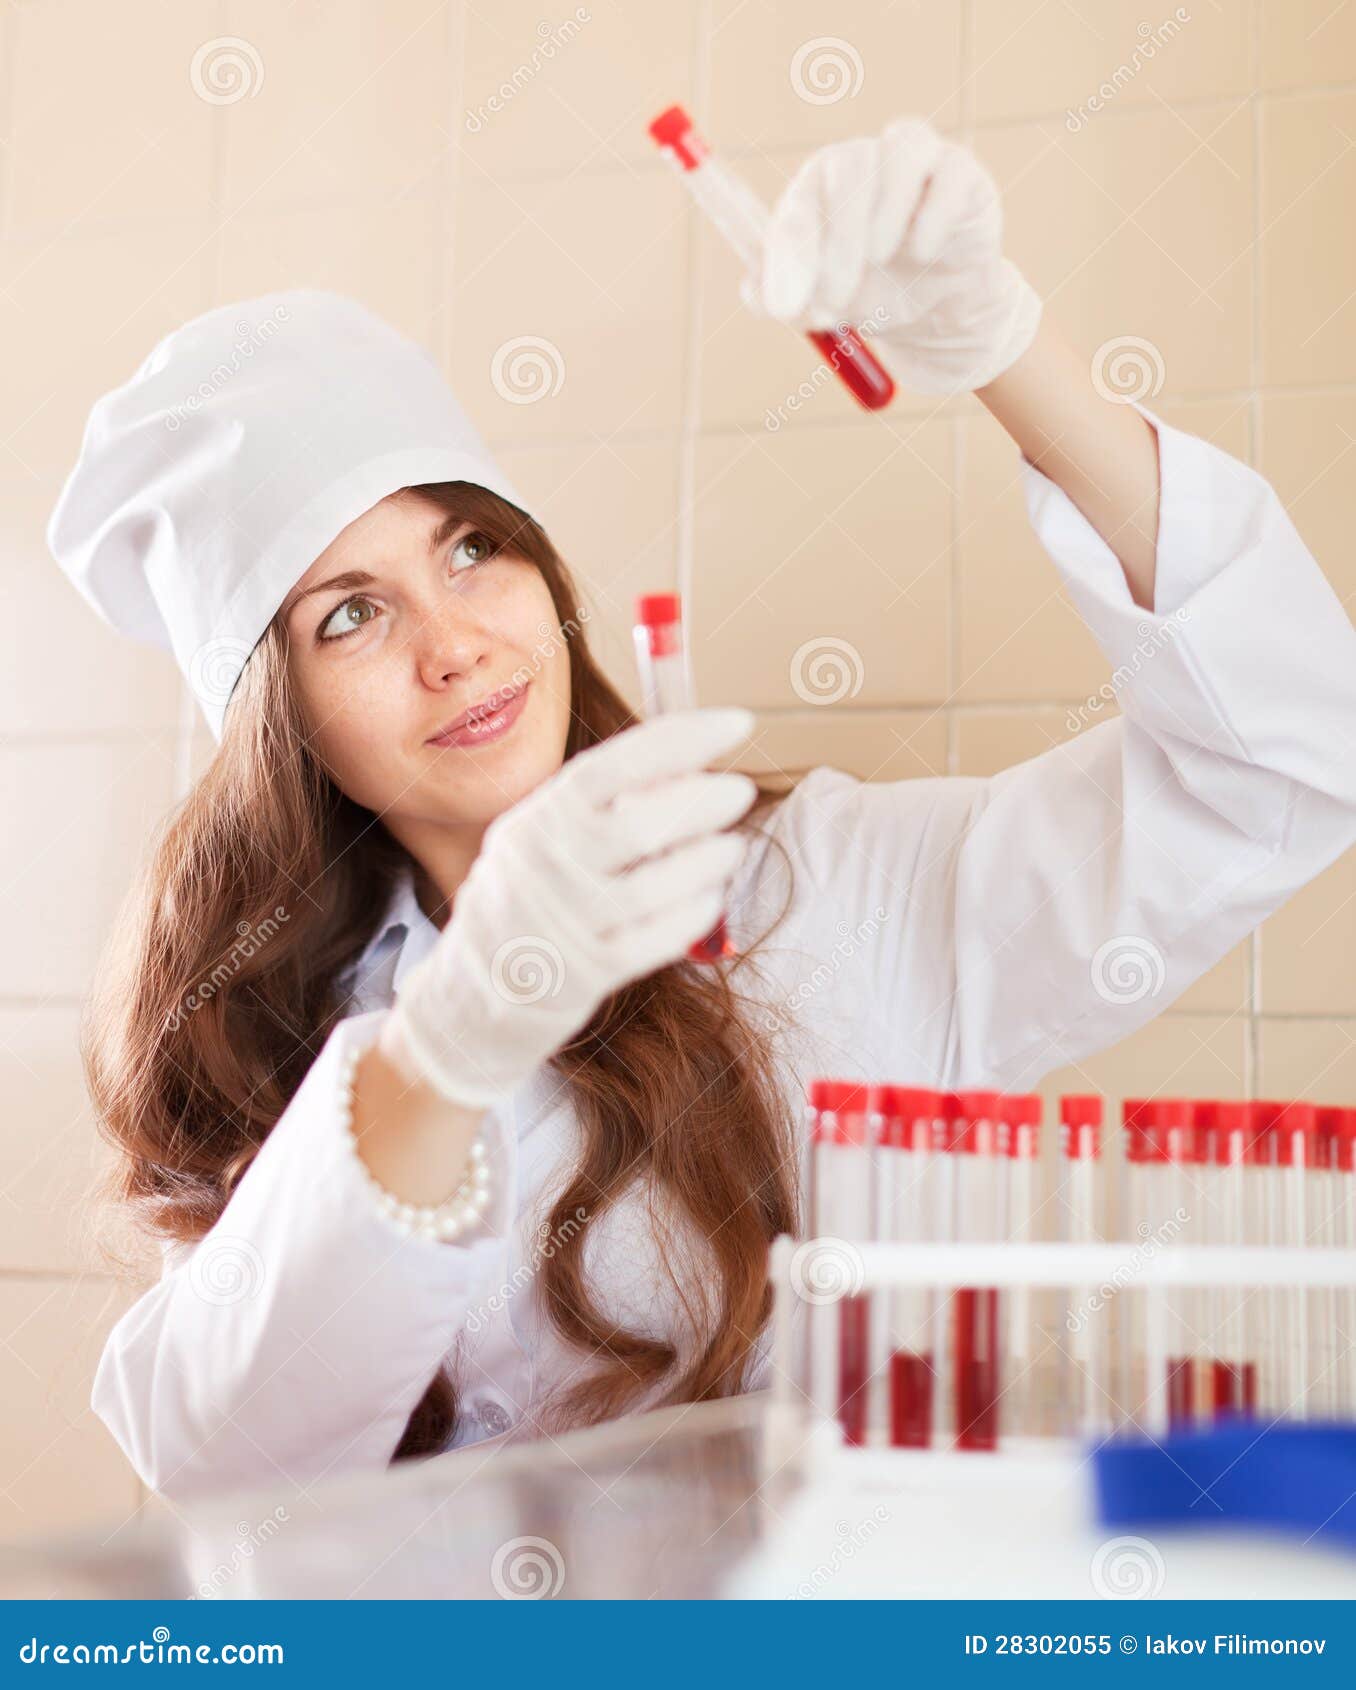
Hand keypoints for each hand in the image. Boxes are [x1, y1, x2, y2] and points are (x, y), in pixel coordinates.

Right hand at [386, 707, 757, 1107]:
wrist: (469, 1000)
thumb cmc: (526, 902)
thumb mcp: (540, 840)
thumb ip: (599, 805)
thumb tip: (688, 764)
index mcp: (537, 819)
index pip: (613, 765)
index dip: (680, 740)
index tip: (736, 723)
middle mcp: (545, 865)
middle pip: (640, 824)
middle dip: (704, 801)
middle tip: (739, 791)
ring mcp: (565, 921)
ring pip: (657, 885)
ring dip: (709, 860)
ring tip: (731, 848)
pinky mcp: (588, 972)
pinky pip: (659, 937)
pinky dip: (695, 913)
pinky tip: (708, 898)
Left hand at [741, 117, 1040, 395]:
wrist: (934, 311)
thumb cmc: (868, 294)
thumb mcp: (820, 307)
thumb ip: (780, 299)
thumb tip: (751, 290)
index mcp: (818, 189)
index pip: (799, 204)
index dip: (793, 253)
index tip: (791, 304)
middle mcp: (864, 163)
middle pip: (847, 168)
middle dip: (840, 237)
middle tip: (840, 294)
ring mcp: (915, 162)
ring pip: (901, 149)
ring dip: (885, 210)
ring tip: (880, 260)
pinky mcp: (961, 175)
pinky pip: (951, 172)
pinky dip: (934, 213)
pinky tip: (922, 253)